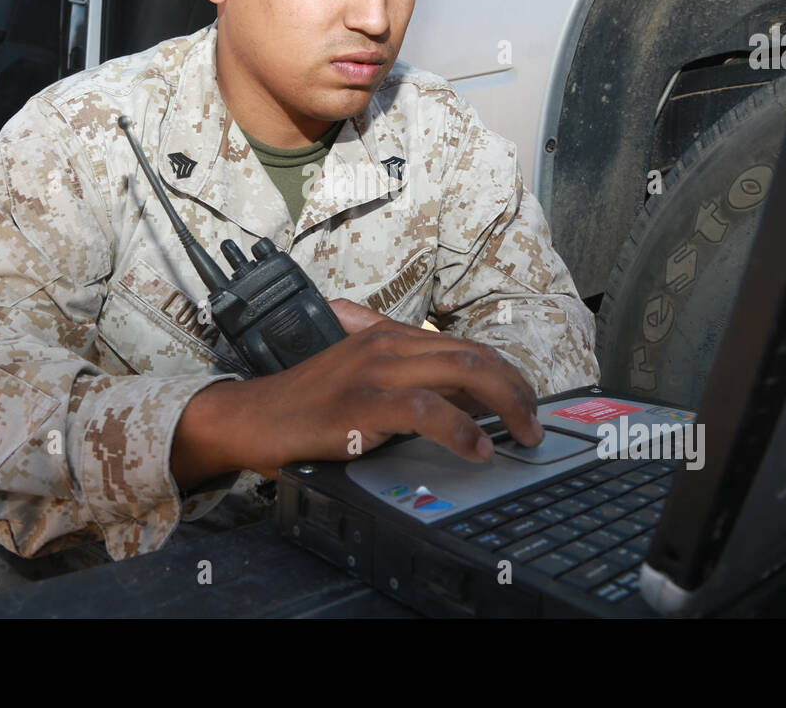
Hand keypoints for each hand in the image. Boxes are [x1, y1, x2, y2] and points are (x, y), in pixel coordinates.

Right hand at [175, 298, 543, 483]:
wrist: (251, 417)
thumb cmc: (305, 406)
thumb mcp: (360, 380)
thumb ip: (404, 380)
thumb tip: (463, 402)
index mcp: (387, 337)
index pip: (464, 345)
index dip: (504, 373)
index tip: (525, 403)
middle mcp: (385, 345)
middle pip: (473, 354)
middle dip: (515, 388)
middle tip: (534, 423)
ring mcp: (374, 371)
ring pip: (460, 372)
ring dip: (503, 404)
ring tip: (520, 436)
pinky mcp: (361, 404)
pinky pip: (427, 411)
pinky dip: (461, 430)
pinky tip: (477, 449)